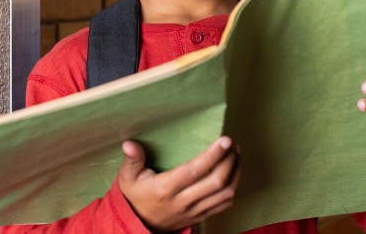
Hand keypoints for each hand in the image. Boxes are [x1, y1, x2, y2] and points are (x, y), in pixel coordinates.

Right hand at [117, 137, 240, 230]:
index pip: (194, 171)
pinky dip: (233, 187)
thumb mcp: (128, 178)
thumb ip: (132, 160)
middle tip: (233, 144)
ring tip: (236, 155)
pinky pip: (224, 204)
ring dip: (235, 173)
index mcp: (165, 189)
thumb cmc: (136, 197)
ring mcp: (194, 211)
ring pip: (224, 193)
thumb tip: (129, 144)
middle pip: (215, 182)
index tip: (225, 140)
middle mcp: (182, 202)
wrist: (138, 225)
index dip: (213, 155)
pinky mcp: (200, 217)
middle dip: (229, 161)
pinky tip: (234, 172)